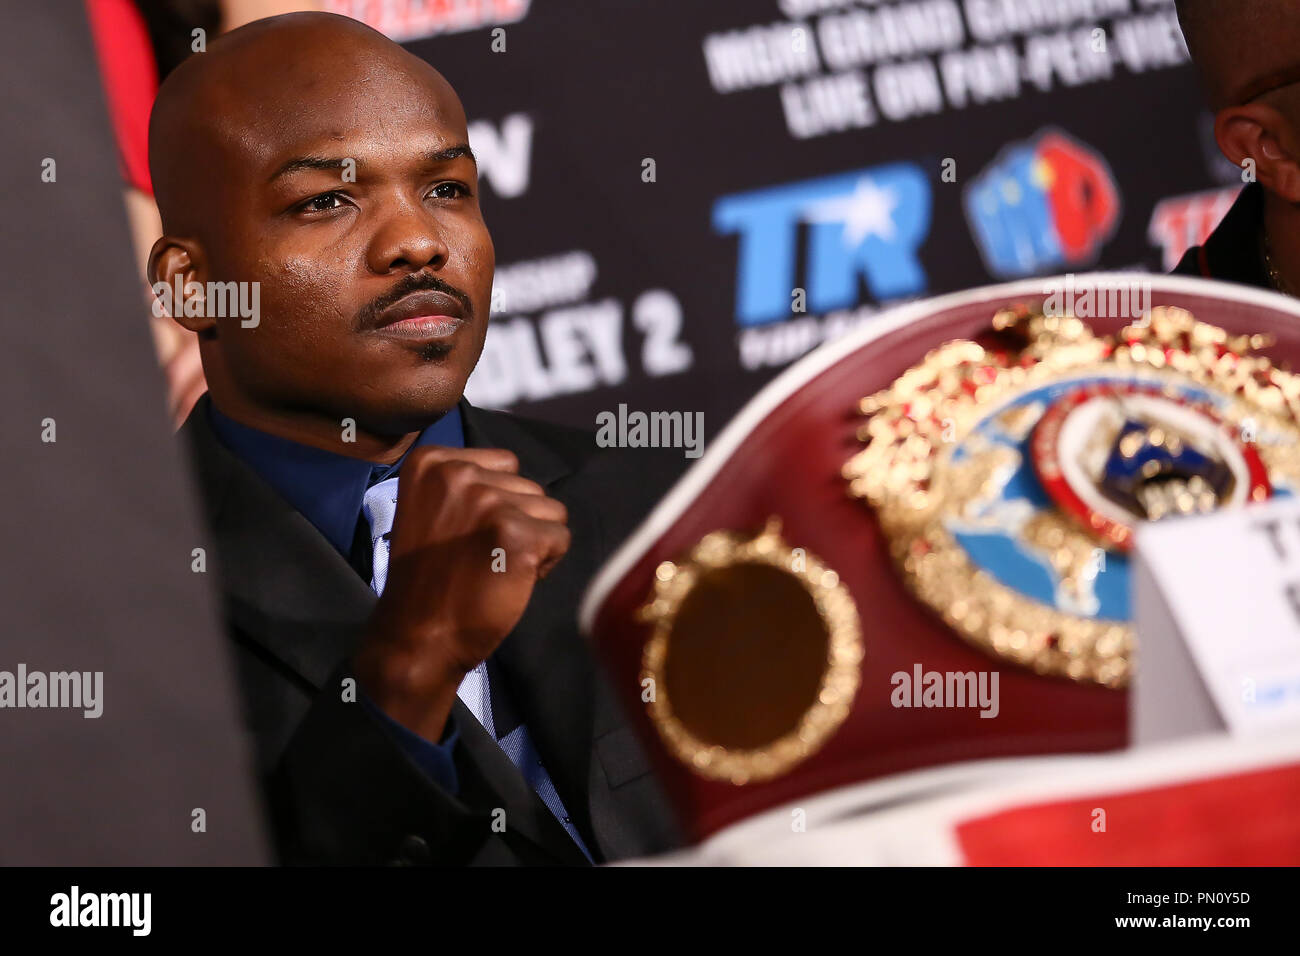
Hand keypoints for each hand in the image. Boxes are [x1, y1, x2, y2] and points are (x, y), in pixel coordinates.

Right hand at [352, 446, 569, 741]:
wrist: (417, 635)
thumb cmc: (429, 579)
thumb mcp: (432, 510)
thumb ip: (469, 486)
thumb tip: (520, 484)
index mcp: (432, 461)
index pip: (504, 463)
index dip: (500, 501)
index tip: (469, 533)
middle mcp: (460, 474)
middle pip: (529, 485)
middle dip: (518, 520)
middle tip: (484, 555)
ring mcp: (490, 502)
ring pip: (550, 510)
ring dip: (533, 540)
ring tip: (497, 566)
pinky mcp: (518, 534)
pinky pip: (561, 537)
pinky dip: (546, 562)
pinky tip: (512, 577)